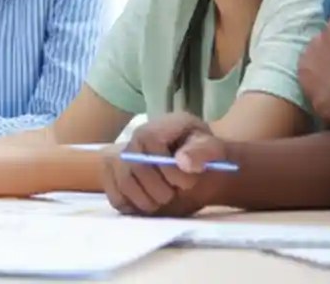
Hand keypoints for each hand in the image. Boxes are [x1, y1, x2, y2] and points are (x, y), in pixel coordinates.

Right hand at [102, 113, 218, 216]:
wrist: (197, 169)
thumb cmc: (206, 158)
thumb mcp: (215, 150)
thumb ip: (203, 152)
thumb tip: (182, 162)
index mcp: (164, 124)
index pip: (148, 138)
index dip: (163, 163)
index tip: (184, 183)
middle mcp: (137, 135)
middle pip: (132, 162)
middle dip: (156, 187)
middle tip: (172, 196)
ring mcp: (121, 154)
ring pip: (123, 181)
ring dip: (145, 199)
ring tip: (162, 201)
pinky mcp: (114, 175)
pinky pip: (115, 195)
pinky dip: (132, 206)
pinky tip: (149, 203)